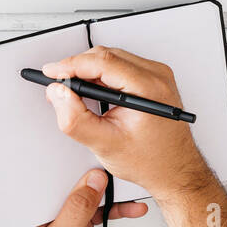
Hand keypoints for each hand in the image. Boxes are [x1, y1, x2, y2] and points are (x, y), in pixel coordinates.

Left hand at [5, 169, 147, 226]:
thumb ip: (75, 211)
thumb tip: (93, 182)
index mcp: (34, 205)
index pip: (60, 177)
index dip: (84, 169)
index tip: (106, 169)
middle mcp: (47, 209)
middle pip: (77, 186)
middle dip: (103, 183)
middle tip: (126, 182)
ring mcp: (60, 219)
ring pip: (90, 201)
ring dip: (112, 200)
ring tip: (133, 201)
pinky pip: (93, 216)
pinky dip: (109, 214)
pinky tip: (124, 210)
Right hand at [41, 47, 213, 202]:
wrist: (175, 171)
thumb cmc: (152, 161)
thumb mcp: (105, 145)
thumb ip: (76, 119)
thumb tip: (59, 94)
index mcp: (149, 88)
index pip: (102, 62)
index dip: (71, 65)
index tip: (52, 72)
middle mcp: (157, 76)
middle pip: (106, 56)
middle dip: (77, 68)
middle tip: (59, 86)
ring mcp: (158, 76)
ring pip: (112, 59)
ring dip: (89, 72)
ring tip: (74, 92)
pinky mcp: (154, 79)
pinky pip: (121, 66)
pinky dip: (102, 76)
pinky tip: (92, 92)